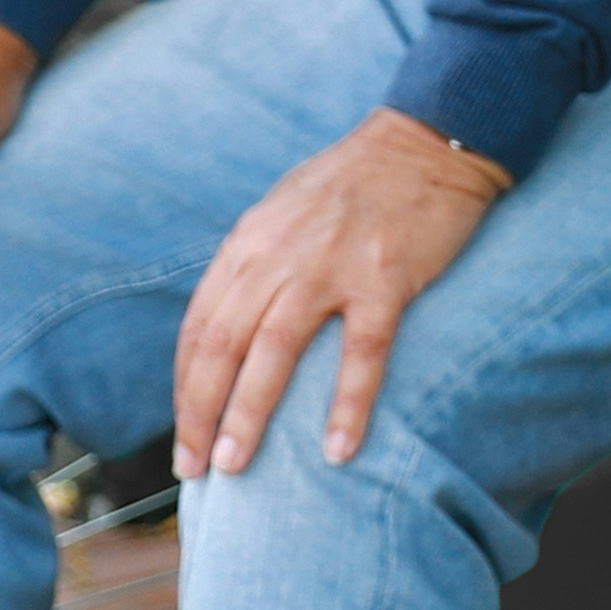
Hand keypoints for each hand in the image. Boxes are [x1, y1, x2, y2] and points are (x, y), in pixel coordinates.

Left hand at [174, 110, 507, 478]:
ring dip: (249, 413)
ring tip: (235, 465)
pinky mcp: (385, 278)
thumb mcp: (283, 210)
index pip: (201, 324)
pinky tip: (338, 450)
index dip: (186, 384)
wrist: (425, 142)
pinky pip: (362, 353)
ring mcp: (331, 265)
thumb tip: (228, 329)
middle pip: (224, 343)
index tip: (185, 431)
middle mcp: (280, 253)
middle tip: (195, 467)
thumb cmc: (353, 183)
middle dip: (200, 411)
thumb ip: (254, 263)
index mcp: (251, 240)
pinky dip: (348, 405)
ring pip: (275, 351)